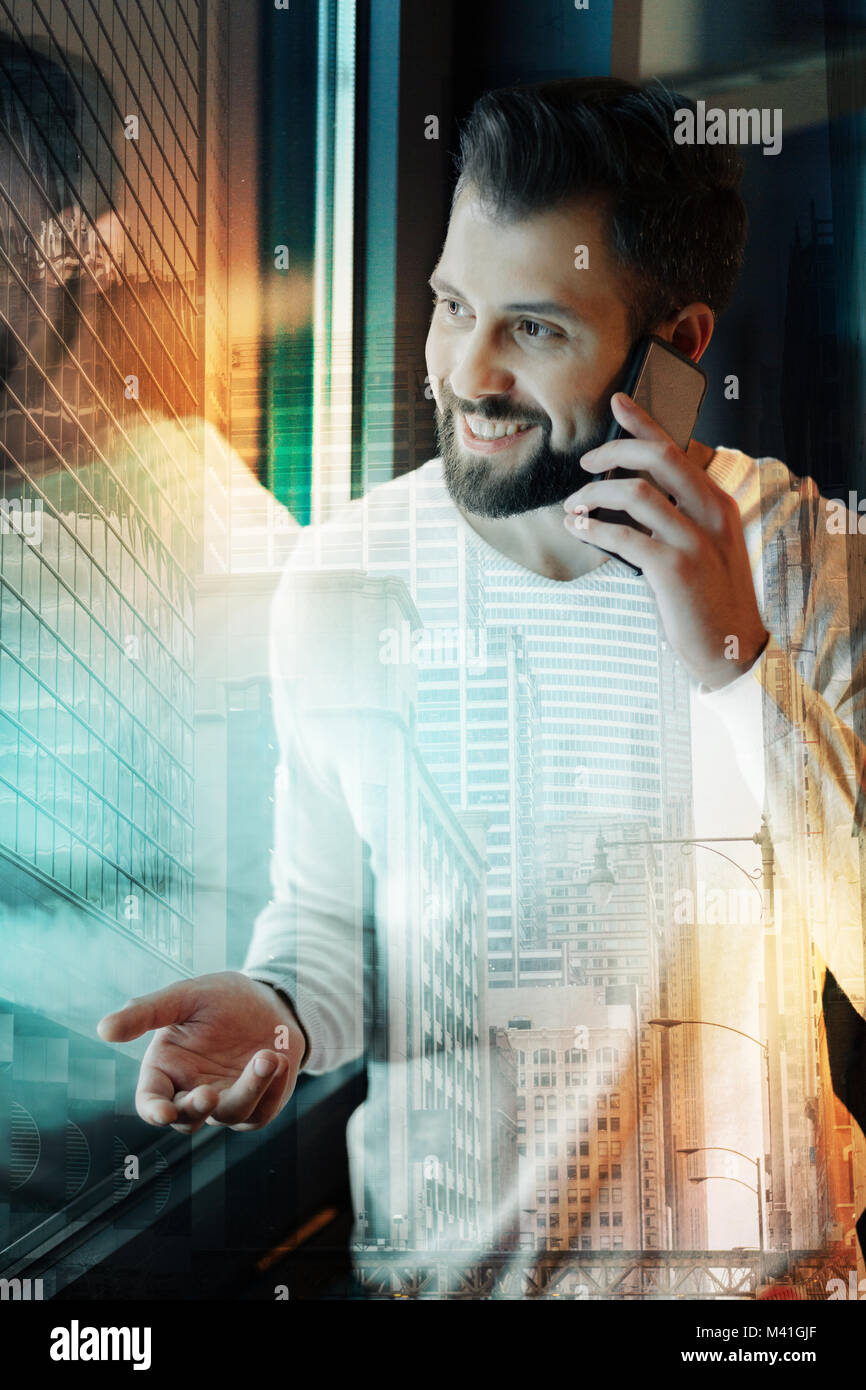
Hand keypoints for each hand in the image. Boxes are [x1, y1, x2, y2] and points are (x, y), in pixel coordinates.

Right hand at [97, 972, 306, 1132]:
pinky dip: (272, 1088)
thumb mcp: (184, 996)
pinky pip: (261, 1111)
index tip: (163, 1113)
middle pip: (187, 1120)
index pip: (151, 1101)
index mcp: (166, 1070)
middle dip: (198, 1109)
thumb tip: (103, 1029)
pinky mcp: (258, 1106)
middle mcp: (192, 1092)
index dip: (154, 1112)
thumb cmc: (221, 998)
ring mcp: (226, 1102)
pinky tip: (280, 1058)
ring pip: (230, 1115)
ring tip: (267, 1056)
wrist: (269, 998)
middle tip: (210, 1092)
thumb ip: (146, 1012)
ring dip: (248, 1090)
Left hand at [562, 391, 768, 689]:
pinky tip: (579, 529)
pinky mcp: (674, 569)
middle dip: (614, 451)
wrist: (731, 648)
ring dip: (594, 494)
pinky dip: (593, 528)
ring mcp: (694, 540)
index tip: (617, 403)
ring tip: (574, 507)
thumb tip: (630, 493)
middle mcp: (711, 513)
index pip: (678, 449)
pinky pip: (623, 536)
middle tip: (586, 463)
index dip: (645, 421)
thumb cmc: (709, 598)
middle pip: (659, 457)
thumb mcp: (706, 546)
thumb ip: (679, 516)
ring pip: (635, 492)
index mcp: (718, 503)